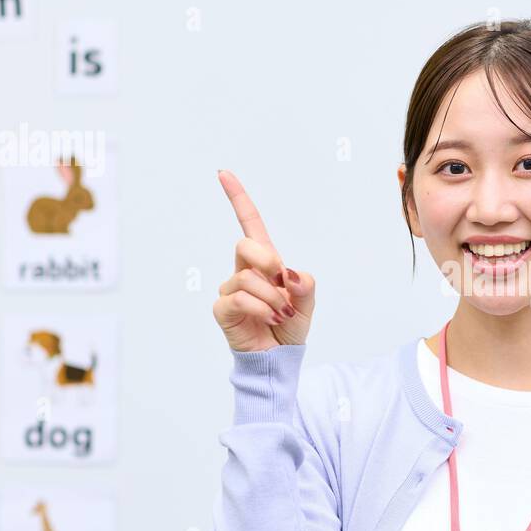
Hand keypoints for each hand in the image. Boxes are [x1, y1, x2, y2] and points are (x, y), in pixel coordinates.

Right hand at [213, 169, 315, 351]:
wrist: (280, 357)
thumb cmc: (290, 326)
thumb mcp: (308, 302)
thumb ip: (306, 284)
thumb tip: (290, 274)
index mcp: (265, 262)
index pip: (249, 224)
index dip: (238, 198)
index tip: (223, 173)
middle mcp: (244, 270)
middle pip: (246, 244)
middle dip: (268, 260)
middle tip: (283, 283)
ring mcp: (231, 289)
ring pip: (247, 277)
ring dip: (272, 296)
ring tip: (282, 314)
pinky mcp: (223, 309)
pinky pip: (239, 298)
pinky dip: (261, 308)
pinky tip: (270, 319)